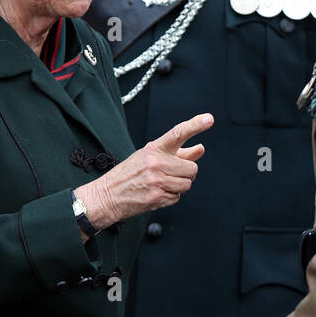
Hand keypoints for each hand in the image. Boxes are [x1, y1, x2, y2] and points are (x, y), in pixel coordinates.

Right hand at [74, 113, 212, 229]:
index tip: (208, 119)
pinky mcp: (156, 197)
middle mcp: (156, 162)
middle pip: (192, 168)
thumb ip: (179, 153)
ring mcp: (156, 180)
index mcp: (154, 149)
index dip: (195, 125)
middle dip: (186, 173)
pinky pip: (177, 197)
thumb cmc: (129, 174)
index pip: (178, 133)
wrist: (107, 195)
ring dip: (179, 186)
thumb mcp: (149, 157)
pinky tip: (156, 193)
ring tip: (162, 184)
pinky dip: (170, 197)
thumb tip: (200, 149)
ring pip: (187, 184)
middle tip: (171, 174)